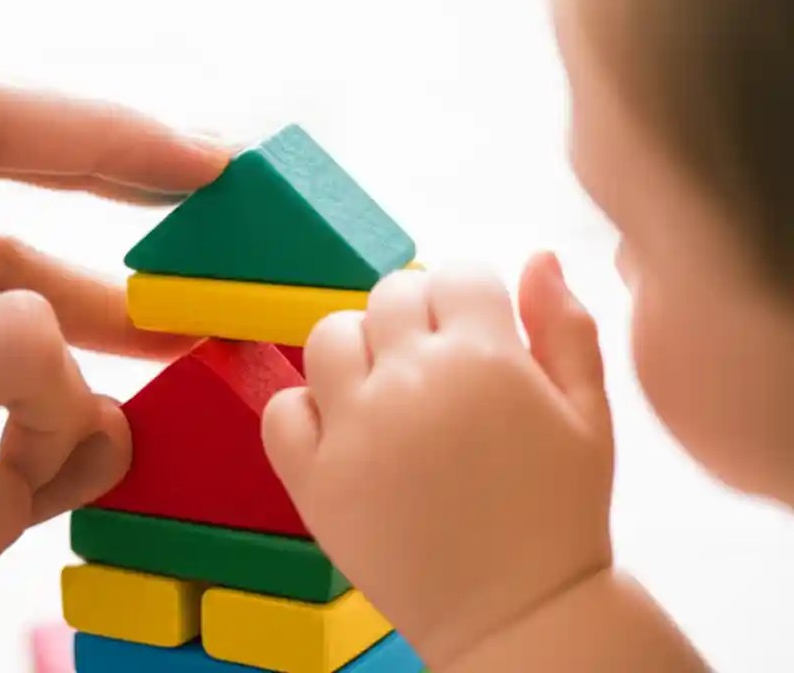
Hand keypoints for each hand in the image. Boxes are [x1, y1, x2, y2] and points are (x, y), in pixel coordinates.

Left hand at [263, 255, 614, 666]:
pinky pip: (281, 408)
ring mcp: (352, 428)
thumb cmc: (559, 515)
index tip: (477, 330)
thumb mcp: (591, 415)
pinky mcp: (312, 478)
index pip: (455, 273)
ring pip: (329, 336)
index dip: (469, 296)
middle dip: (417, 315)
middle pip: (390, 295)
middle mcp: (409, 380)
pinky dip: (304, 409)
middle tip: (437, 365)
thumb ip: (565, 327)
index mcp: (483, 358)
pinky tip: (342, 429)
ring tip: (387, 390)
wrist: (516, 615)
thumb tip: (539, 256)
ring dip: (358, 349)